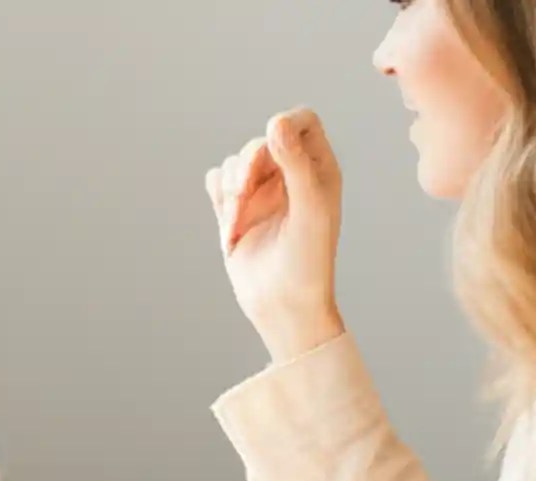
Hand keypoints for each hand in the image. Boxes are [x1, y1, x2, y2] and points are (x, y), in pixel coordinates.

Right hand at [205, 107, 345, 362]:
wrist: (283, 304)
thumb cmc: (308, 260)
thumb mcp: (310, 208)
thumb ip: (295, 163)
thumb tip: (275, 122)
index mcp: (318, 169)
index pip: (301, 121)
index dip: (282, 125)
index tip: (270, 142)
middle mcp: (289, 175)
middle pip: (260, 142)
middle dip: (246, 166)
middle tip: (242, 194)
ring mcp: (260, 192)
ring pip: (234, 162)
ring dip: (230, 189)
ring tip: (238, 224)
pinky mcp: (234, 209)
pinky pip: (216, 181)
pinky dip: (218, 199)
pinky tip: (230, 227)